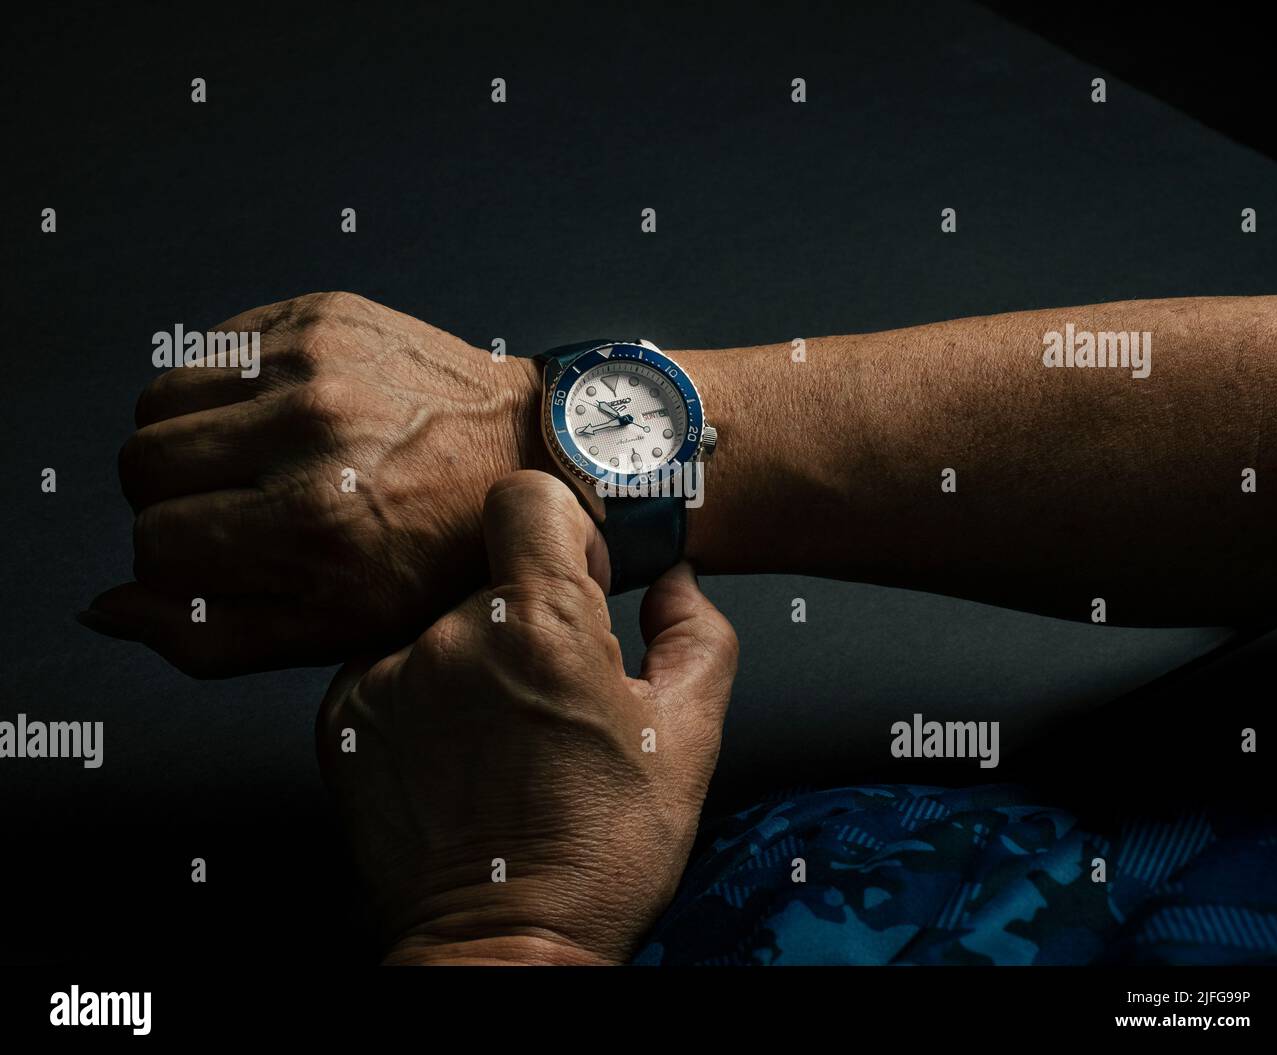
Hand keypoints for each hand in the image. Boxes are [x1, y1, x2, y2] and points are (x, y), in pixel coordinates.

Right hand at [84, 292, 541, 676]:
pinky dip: (224, 388)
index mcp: (314, 520)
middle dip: (170, 499)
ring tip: (251, 460)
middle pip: (140, 463)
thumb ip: (214, 635)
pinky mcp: (322, 312)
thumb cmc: (440, 550)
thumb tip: (108, 608)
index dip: (179, 562)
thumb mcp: (341, 625)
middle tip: (232, 508)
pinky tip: (279, 415)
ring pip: (160, 400)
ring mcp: (315, 360)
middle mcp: (308, 430)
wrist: (530, 451)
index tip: (225, 558)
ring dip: (188, 439)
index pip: (155, 543)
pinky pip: (210, 347)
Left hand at [316, 471, 738, 964]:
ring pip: (440, 620)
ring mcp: (388, 677)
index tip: (578, 573)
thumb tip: (674, 581)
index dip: (562, 525)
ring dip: (473, 655)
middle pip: (488, 568)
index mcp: (542, 627)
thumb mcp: (688, 741)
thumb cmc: (600, 854)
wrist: (503, 949)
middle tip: (552, 689)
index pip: (527, 494)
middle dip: (526, 611)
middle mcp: (452, 639)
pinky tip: (457, 753)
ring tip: (502, 734)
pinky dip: (424, 693)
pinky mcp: (342, 716)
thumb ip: (695, 634)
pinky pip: (392, 664)